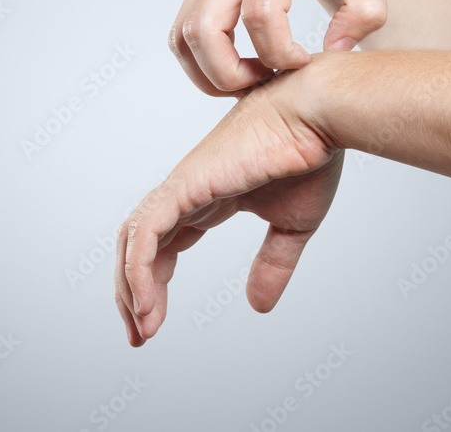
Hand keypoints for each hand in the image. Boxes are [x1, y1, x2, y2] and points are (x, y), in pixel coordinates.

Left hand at [114, 66, 342, 345]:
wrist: (320, 115)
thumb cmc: (312, 154)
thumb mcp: (292, 225)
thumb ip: (272, 263)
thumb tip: (258, 306)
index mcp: (207, 198)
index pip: (163, 245)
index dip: (154, 285)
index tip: (153, 325)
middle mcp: (187, 192)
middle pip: (140, 245)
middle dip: (132, 293)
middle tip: (139, 335)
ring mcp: (183, 186)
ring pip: (134, 240)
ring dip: (130, 288)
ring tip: (141, 328)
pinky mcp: (186, 184)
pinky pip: (146, 232)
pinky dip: (137, 269)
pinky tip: (143, 302)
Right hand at [169, 0, 387, 95]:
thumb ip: (365, 10)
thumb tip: (334, 50)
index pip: (261, 12)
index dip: (280, 52)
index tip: (303, 61)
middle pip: (205, 28)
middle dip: (230, 73)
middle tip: (265, 81)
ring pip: (183, 34)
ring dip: (208, 72)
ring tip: (249, 79)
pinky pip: (182, 29)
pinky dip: (199, 59)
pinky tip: (234, 65)